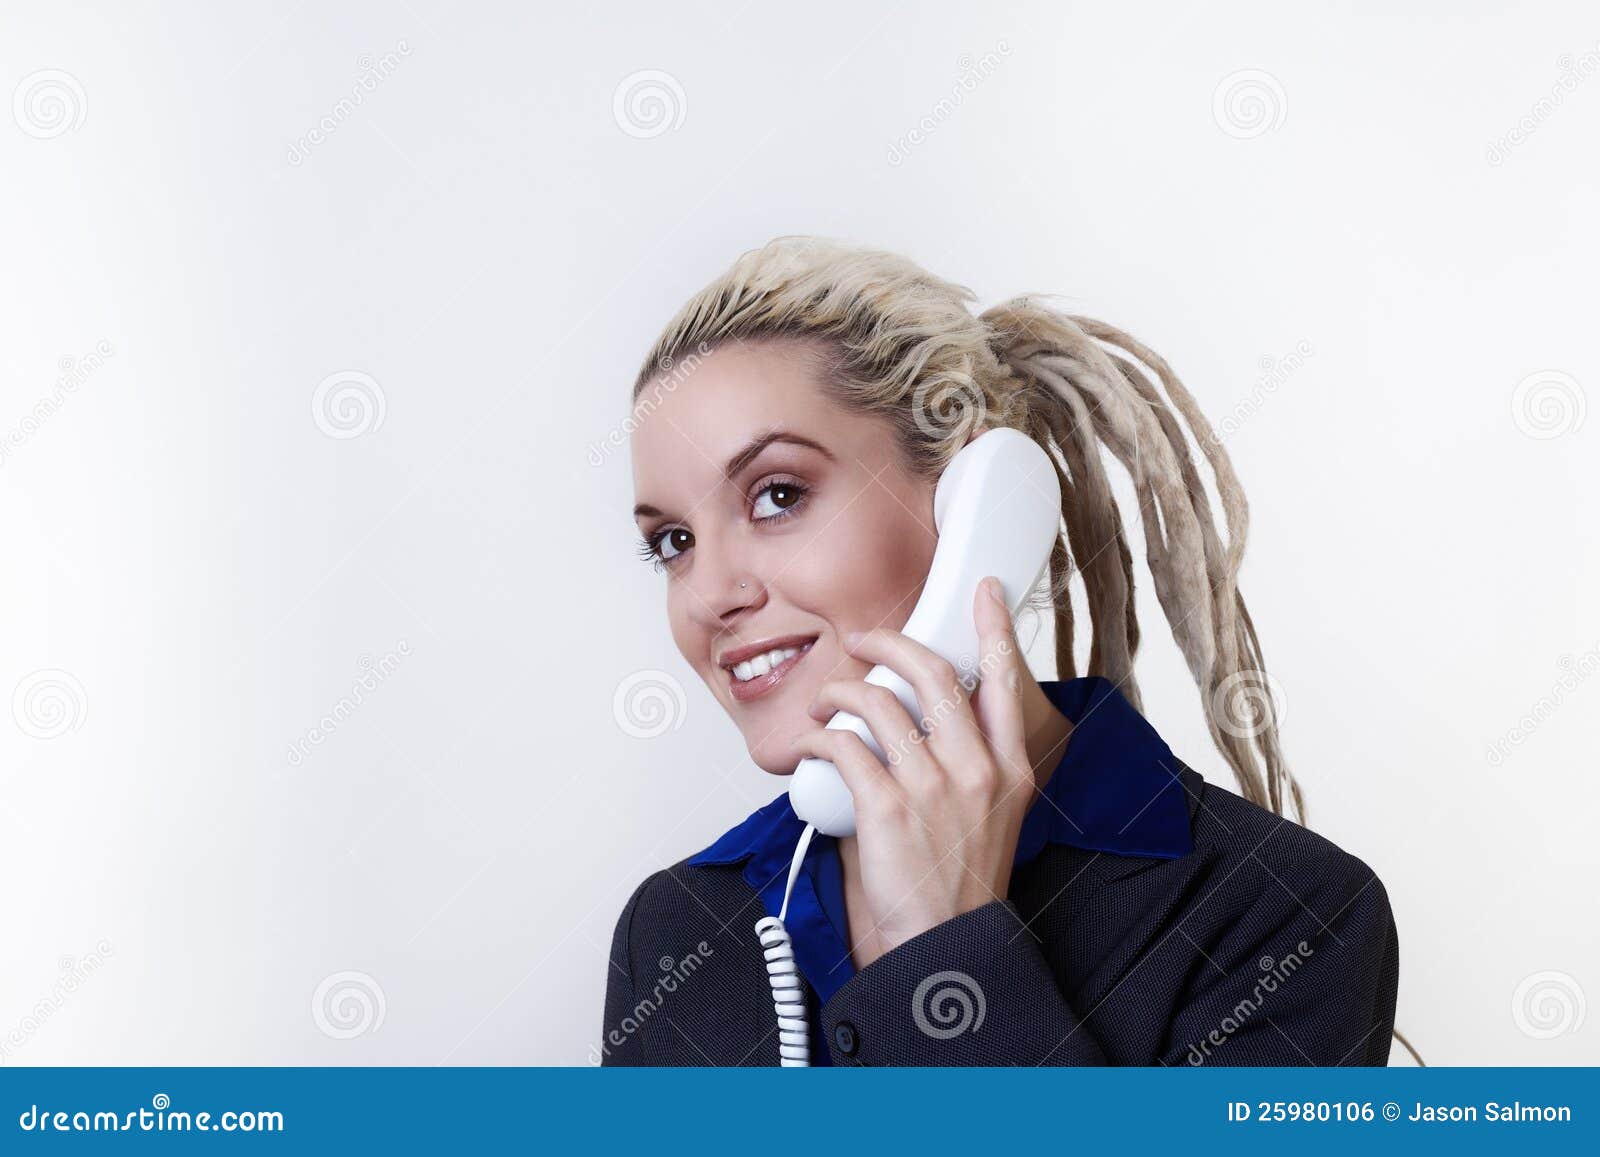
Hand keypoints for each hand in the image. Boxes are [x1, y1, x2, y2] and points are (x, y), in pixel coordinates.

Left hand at [788, 575, 1034, 964]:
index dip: (995, 630)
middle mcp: (977, 770)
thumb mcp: (991, 818)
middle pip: (932, 674)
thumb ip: (968, 766)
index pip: (1007, 682)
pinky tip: (809, 744)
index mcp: (1011, 770)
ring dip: (840, 692)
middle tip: (864, 640)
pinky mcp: (888, 806)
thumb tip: (917, 719)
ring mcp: (934, 786)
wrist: (948, 946)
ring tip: (824, 704)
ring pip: (879, 702)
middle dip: (889, 644)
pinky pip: (843, 745)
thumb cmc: (960, 884)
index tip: (985, 593)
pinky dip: (817, 738)